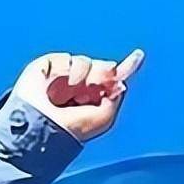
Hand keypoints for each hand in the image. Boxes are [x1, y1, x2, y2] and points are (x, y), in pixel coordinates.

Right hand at [12, 49, 143, 141]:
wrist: (44, 124)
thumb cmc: (73, 128)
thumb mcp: (104, 117)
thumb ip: (115, 96)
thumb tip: (120, 80)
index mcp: (95, 98)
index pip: (113, 79)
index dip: (126, 67)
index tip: (138, 55)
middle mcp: (81, 86)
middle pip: (102, 66)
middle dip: (102, 74)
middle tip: (94, 86)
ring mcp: (64, 76)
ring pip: (86, 61)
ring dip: (84, 75)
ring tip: (74, 92)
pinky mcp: (48, 68)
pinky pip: (67, 58)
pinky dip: (67, 70)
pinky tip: (62, 83)